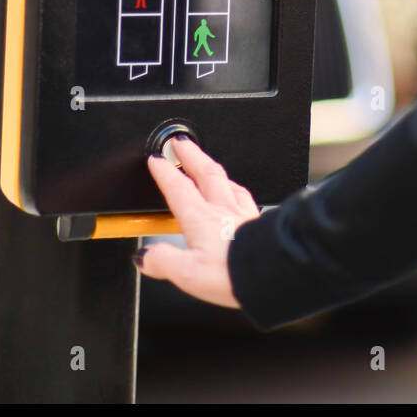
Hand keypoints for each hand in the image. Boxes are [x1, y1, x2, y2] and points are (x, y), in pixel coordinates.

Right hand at [135, 138, 259, 308]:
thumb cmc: (234, 274)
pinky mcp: (259, 223)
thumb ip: (162, 261)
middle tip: (180, 142)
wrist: (272, 274)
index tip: (156, 159)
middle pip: (205, 173)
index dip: (164, 171)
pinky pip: (245, 197)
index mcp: (201, 219)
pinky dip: (236, 189)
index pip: (178, 188)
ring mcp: (244, 214)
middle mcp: (223, 210)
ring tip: (207, 164)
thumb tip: (144, 257)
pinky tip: (238, 194)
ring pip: (227, 182)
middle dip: (190, 154)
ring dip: (213, 169)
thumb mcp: (187, 273)